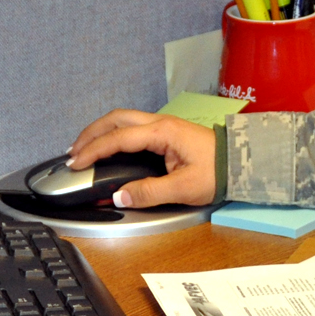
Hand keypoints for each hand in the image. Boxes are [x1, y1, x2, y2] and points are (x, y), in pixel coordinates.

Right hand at [67, 109, 216, 207]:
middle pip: (116, 119)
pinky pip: (133, 127)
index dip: (94, 151)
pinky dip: (114, 134)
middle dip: (90, 133)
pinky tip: (108, 146)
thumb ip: (150, 192)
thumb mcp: (185, 187)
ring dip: (101, 131)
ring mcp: (163, 125)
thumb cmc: (218, 172)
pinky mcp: (167, 132)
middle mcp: (160, 123)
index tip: (76, 164)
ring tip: (84, 148)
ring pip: (123, 120)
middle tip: (73, 152)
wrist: (242, 162)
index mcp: (162, 132)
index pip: (119, 139)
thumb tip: (120, 196)